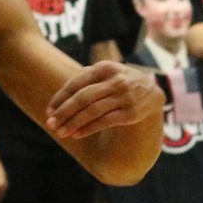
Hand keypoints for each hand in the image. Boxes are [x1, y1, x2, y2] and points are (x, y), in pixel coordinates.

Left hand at [44, 62, 164, 140]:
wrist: (153, 93)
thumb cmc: (120, 83)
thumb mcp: (106, 74)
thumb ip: (85, 79)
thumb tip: (58, 102)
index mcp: (105, 68)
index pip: (76, 84)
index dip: (60, 99)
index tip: (49, 112)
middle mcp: (116, 81)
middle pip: (82, 98)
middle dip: (64, 113)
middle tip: (51, 125)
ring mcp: (125, 97)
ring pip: (92, 111)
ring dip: (73, 123)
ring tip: (61, 132)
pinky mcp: (132, 113)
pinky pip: (105, 122)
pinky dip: (88, 128)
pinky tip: (77, 134)